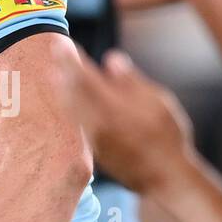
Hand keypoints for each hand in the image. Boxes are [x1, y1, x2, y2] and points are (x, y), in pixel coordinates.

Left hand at [68, 48, 195, 194]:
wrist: (166, 178)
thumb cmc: (167, 136)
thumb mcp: (158, 101)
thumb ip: (130, 80)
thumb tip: (110, 58)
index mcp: (111, 107)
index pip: (82, 76)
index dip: (69, 59)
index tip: (60, 43)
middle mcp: (96, 123)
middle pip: (69, 92)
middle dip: (61, 70)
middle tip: (54, 52)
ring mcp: (92, 139)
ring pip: (70, 109)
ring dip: (61, 89)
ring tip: (55, 74)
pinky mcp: (95, 150)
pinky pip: (75, 123)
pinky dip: (69, 106)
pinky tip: (70, 100)